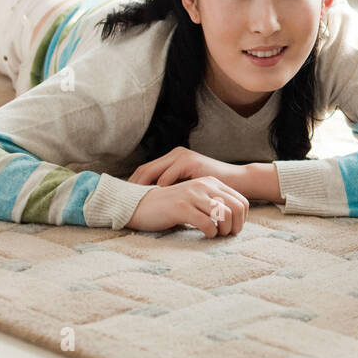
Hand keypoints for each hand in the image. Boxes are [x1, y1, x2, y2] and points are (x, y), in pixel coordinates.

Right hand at [126, 177, 248, 236]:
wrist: (139, 205)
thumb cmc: (169, 206)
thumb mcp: (195, 199)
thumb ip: (212, 203)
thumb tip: (233, 220)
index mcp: (210, 182)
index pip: (240, 200)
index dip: (242, 218)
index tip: (234, 229)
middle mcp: (203, 185)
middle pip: (236, 208)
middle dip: (236, 225)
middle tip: (227, 235)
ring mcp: (192, 195)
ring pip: (224, 214)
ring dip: (224, 230)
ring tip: (216, 235)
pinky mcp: (181, 207)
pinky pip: (206, 223)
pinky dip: (210, 232)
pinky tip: (205, 235)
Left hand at [128, 146, 249, 194]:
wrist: (237, 182)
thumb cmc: (213, 190)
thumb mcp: (188, 188)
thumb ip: (172, 190)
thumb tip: (151, 203)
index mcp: (172, 160)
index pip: (145, 171)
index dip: (131, 185)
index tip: (120, 200)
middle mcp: (175, 155)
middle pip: (144, 169)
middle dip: (131, 186)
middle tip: (120, 202)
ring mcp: (182, 156)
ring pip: (152, 171)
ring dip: (140, 187)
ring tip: (130, 202)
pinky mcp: (190, 162)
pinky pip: (168, 175)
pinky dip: (159, 187)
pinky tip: (153, 199)